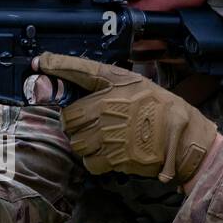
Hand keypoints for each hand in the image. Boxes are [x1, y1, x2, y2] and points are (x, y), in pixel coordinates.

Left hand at [35, 53, 217, 183]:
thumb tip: (78, 91)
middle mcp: (107, 105)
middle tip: (93, 124)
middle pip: (69, 117)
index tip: (39, 62)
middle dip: (76, 123)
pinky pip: (88, 161)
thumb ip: (107, 86)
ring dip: (85, 143)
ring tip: (105, 139)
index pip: (79, 70)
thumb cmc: (162, 111)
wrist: (183, 141)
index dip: (56, 65)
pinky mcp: (112, 156)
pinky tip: (110, 153)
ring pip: (76, 141)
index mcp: (116, 83)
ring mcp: (108, 132)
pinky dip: (95, 161)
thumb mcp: (138, 85)